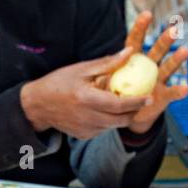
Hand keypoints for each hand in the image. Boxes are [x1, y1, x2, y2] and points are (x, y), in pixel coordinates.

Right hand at [20, 47, 149, 140]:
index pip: (119, 104)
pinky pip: (103, 129)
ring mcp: (85, 129)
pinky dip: (109, 121)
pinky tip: (105, 110)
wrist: (38, 105)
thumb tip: (130, 52)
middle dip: (134, 112)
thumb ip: (108, 63)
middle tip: (144, 102)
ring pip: (113, 126)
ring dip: (122, 116)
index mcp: (86, 99)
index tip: (149, 97)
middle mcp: (86, 117)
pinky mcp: (83, 136)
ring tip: (125, 103)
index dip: (136, 102)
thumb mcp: (82, 69)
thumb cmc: (59, 82)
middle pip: (120, 120)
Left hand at [112, 11, 187, 133]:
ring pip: (169, 67)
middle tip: (174, 30)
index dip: (141, 28)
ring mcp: (158, 80)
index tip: (147, 14)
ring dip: (177, 59)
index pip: (136, 41)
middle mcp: (149, 66)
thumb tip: (115, 60)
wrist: (124, 114)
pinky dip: (179, 91)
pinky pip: (172, 92)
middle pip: (158, 50)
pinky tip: (185, 87)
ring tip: (184, 51)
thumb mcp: (105, 81)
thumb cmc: (114, 93)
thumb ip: (108, 71)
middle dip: (165, 40)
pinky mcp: (163, 95)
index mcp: (133, 59)